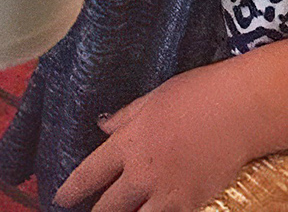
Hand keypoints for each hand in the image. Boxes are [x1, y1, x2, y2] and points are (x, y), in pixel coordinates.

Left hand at [54, 60, 253, 211]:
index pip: (90, 173)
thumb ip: (125, 117)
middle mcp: (142, 173)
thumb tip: (103, 125)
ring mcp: (167, 192)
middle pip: (109, 207)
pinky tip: (151, 211)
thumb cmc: (194, 95)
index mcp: (128, 143)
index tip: (60, 198)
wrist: (236, 111)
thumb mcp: (152, 99)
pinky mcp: (190, 204)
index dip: (72, 190)